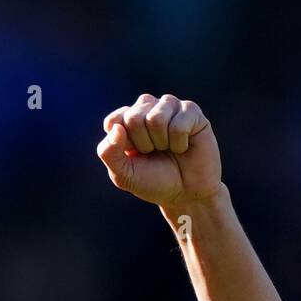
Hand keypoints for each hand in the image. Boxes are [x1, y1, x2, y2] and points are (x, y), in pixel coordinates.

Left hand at [96, 94, 221, 206]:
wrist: (186, 193)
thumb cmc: (153, 181)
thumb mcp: (123, 175)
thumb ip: (108, 153)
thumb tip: (117, 128)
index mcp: (126, 119)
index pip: (114, 121)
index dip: (125, 145)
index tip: (135, 155)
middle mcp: (147, 107)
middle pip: (134, 118)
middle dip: (144, 144)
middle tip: (155, 153)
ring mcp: (169, 106)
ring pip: (156, 118)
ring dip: (162, 143)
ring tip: (169, 149)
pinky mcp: (191, 111)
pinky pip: (179, 124)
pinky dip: (180, 143)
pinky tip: (183, 146)